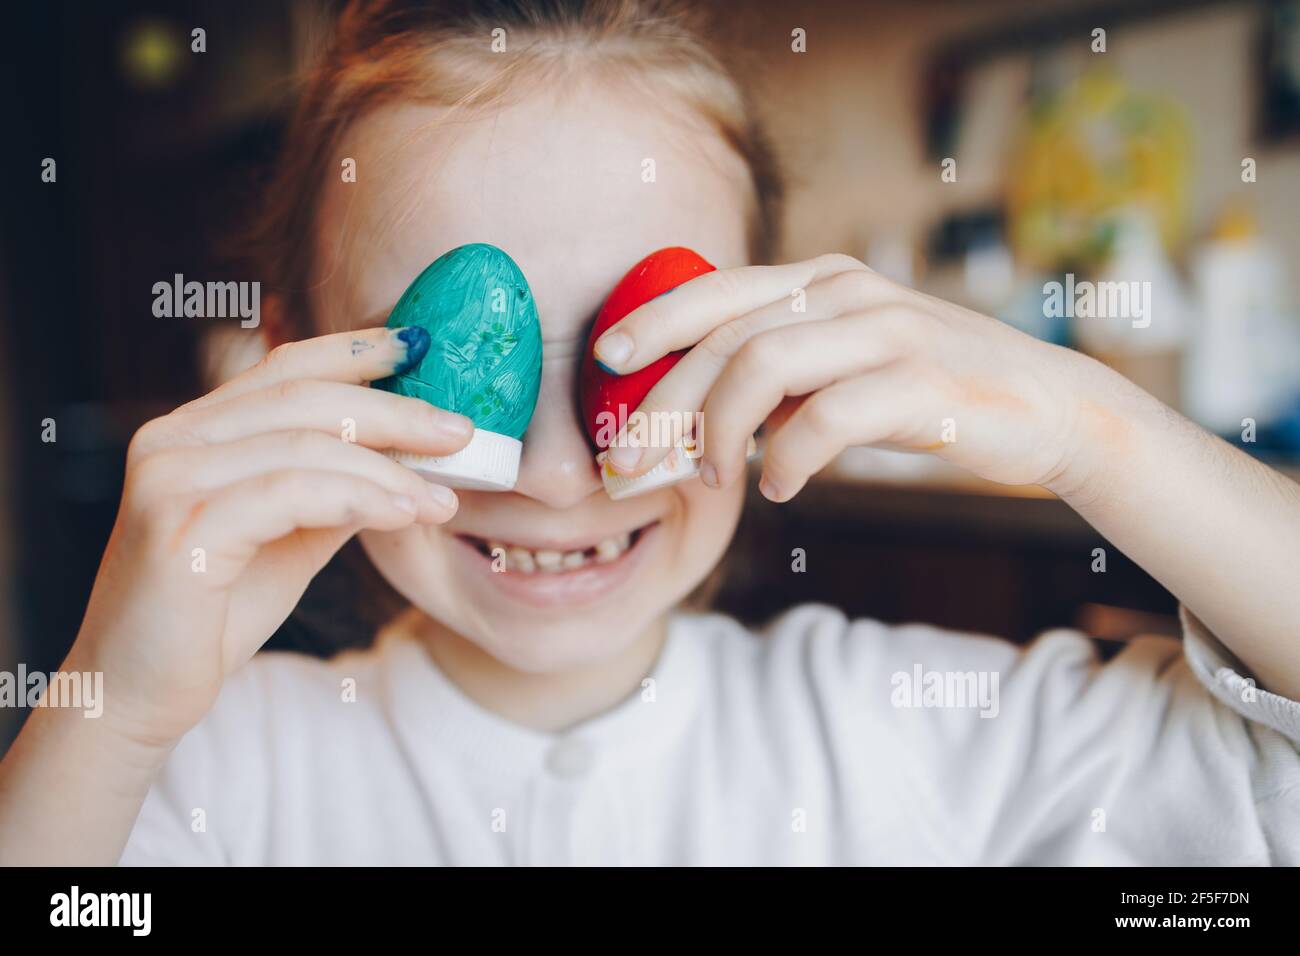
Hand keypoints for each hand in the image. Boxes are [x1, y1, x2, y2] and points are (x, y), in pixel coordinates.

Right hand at [72, 327, 471, 747]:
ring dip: (388, 471)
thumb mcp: (291, 536)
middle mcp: (171, 441)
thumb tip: (410, 455)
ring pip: (305, 446)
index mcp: (193, 431)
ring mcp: (168, 481)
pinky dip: (359, 499)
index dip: (355, 352)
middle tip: (460, 433)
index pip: (283, 368)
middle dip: (394, 412)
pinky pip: (291, 494)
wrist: (140, 694)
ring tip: (443, 497)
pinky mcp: (178, 529)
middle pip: (304, 399)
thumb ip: (334, 487)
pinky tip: (404, 515)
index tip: (421, 348)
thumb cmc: (215, 613)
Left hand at [593, 254, 1111, 500]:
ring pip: (763, 367)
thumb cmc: (932, 394)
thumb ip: (783, 376)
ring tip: (716, 480)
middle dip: (665, 403)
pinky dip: (789, 459)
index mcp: (823, 280)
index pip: (719, 291)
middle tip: (632, 461)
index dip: (655, 321)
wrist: (1048, 409)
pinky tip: (783, 488)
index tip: (605, 360)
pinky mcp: (922, 381)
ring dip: (720, 433)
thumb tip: (698, 417)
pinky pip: (826, 418)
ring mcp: (887, 330)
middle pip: (726, 336)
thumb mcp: (847, 368)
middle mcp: (848, 292)